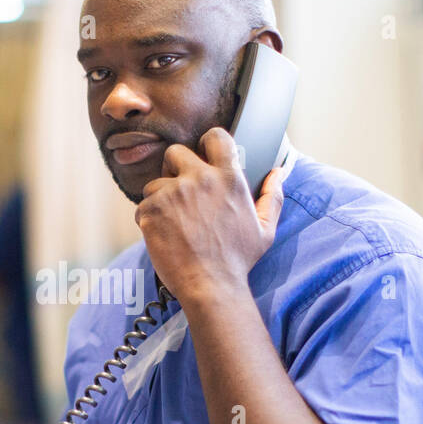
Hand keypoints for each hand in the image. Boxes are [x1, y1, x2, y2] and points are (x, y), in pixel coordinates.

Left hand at [137, 127, 286, 304]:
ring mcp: (173, 193)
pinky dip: (149, 219)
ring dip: (161, 198)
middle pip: (176, 152)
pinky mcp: (152, 209)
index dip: (207, 143)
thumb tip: (278, 173)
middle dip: (175, 168)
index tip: (203, 154)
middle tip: (179, 190)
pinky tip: (164, 236)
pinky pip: (143, 205)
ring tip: (174, 223)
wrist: (210, 286)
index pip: (216, 137)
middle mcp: (200, 179)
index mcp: (229, 178)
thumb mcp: (264, 229)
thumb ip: (271, 196)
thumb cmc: (237, 261)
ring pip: (156, 182)